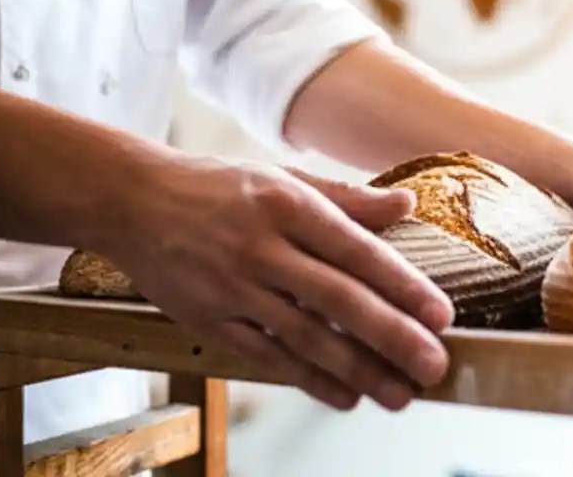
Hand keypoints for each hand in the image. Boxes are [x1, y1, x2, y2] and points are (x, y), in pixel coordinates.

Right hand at [97, 154, 453, 411]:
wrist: (130, 200)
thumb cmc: (217, 185)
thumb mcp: (282, 175)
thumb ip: (347, 197)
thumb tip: (408, 203)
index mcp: (288, 203)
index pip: (357, 250)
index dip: (403, 285)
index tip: (442, 315)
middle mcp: (263, 246)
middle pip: (339, 300)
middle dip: (392, 337)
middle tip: (434, 367)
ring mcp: (233, 286)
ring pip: (306, 336)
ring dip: (358, 370)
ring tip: (399, 395)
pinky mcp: (208, 317)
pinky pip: (266, 355)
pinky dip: (308, 379)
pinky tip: (345, 397)